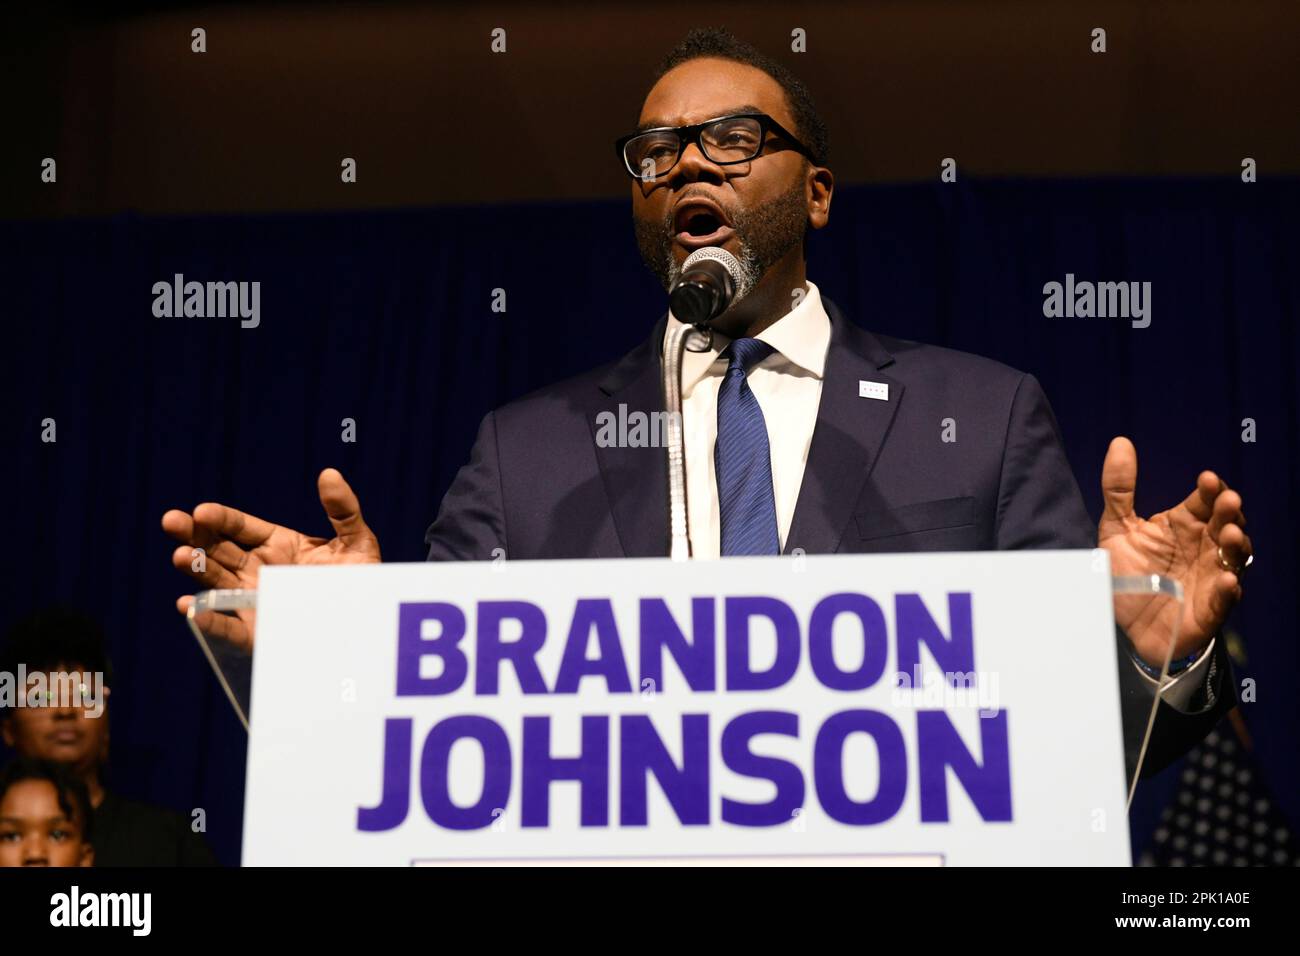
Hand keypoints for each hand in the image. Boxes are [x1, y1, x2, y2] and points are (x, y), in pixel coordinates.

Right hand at [161, 468, 381, 651]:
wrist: (370, 625)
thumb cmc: (362, 581)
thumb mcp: (357, 542)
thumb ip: (343, 510)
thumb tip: (329, 474)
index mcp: (278, 545)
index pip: (240, 527)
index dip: (220, 518)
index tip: (202, 511)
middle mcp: (259, 571)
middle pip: (219, 550)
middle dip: (194, 536)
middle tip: (172, 521)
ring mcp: (255, 602)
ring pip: (217, 584)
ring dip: (197, 569)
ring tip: (181, 556)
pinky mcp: (258, 634)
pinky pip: (228, 628)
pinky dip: (208, 620)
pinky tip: (189, 608)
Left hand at [1098, 437, 1251, 666]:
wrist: (1129, 625)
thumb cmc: (1130, 574)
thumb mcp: (1117, 529)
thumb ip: (1118, 489)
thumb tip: (1120, 442)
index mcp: (1185, 525)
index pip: (1205, 501)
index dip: (1210, 490)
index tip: (1207, 479)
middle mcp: (1204, 546)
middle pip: (1226, 522)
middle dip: (1229, 510)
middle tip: (1226, 499)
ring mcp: (1212, 576)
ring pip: (1235, 556)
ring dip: (1235, 543)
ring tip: (1228, 532)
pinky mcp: (1212, 608)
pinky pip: (1226, 598)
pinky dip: (1228, 588)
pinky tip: (1226, 580)